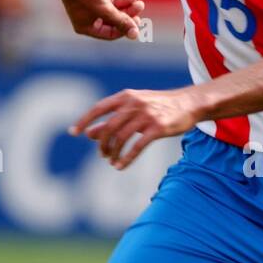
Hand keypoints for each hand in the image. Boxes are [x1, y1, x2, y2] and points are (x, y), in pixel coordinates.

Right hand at [56, 0, 144, 40]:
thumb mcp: (107, 11)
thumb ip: (122, 22)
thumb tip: (135, 35)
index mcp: (84, 27)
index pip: (109, 33)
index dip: (125, 28)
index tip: (137, 21)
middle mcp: (83, 16)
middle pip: (111, 18)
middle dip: (126, 11)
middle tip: (140, 5)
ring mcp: (83, 1)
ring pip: (109, 4)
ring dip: (123, 0)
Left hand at [69, 86, 200, 168]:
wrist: (189, 103)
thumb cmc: (158, 106)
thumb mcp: (134, 109)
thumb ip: (112, 120)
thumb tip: (89, 134)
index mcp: (126, 97)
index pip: (99, 108)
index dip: (85, 120)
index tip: (73, 132)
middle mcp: (134, 104)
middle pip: (109, 127)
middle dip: (102, 144)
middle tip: (102, 155)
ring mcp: (146, 116)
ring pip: (121, 138)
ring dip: (113, 153)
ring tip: (111, 161)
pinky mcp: (158, 128)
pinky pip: (137, 147)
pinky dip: (126, 158)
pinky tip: (120, 166)